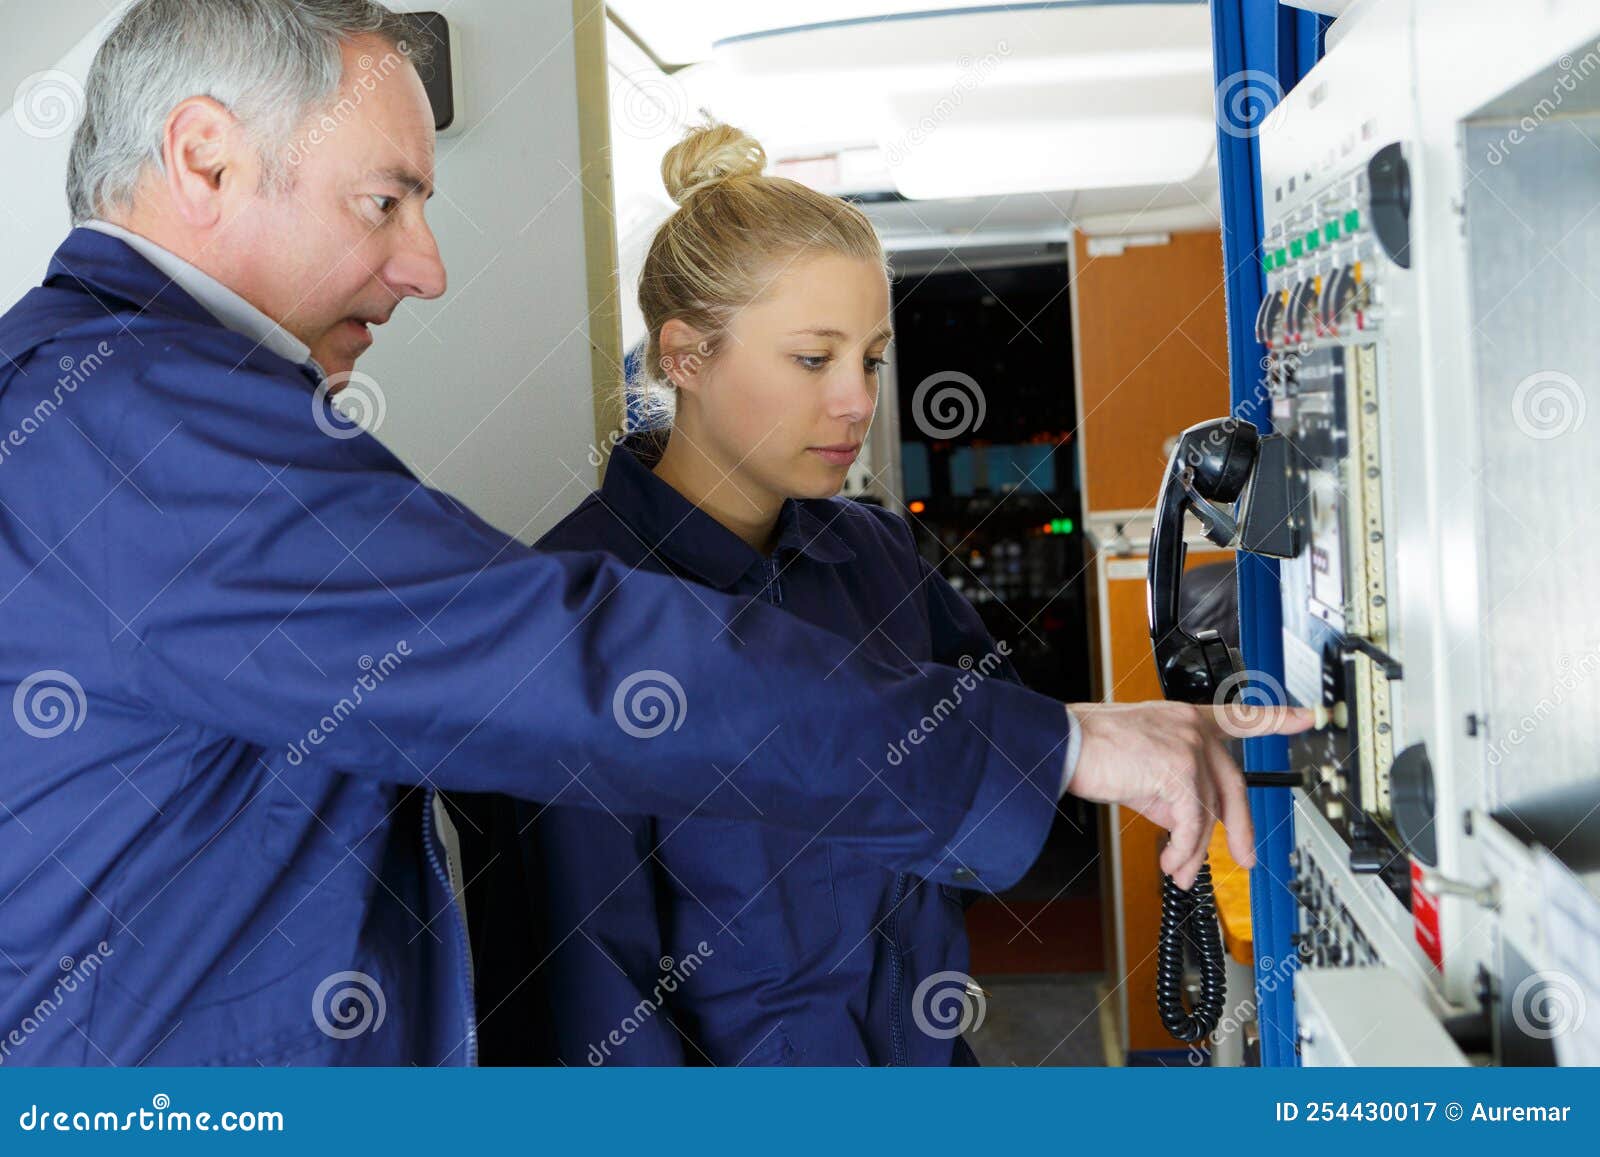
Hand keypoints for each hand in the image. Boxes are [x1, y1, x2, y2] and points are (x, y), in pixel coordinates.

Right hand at [1062, 701, 1314, 888]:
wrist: (1064, 746)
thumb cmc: (1092, 752)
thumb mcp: (1143, 769)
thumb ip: (1173, 789)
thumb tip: (1188, 826)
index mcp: (1186, 719)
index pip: (1240, 717)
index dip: (1275, 719)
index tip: (1304, 717)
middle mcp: (1192, 729)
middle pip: (1233, 784)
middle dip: (1241, 829)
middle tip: (1246, 859)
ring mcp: (1188, 747)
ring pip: (1208, 812)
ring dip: (1194, 851)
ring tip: (1180, 872)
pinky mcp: (1177, 771)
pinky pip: (1191, 822)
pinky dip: (1183, 849)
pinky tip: (1172, 862)